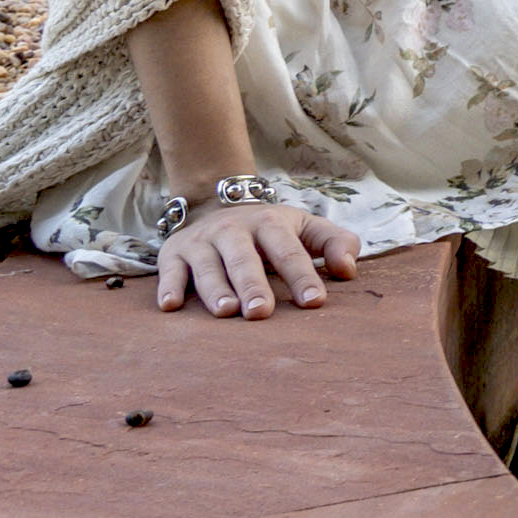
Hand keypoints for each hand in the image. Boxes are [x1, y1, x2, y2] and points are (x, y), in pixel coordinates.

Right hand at [157, 199, 363, 318]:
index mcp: (271, 224)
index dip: (302, 276)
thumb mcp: (305, 227)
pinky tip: (171, 305)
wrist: (216, 204)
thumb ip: (335, 243)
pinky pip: (169, 271)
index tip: (315, 302)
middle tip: (261, 313)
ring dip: (215, 289)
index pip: (289, 251)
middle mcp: (234, 231)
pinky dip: (168, 286)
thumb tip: (349, 271)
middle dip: (254, 285)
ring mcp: (202, 242)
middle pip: (244, 260)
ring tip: (226, 312)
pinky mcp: (174, 254)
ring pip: (208, 267)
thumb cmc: (271, 230)